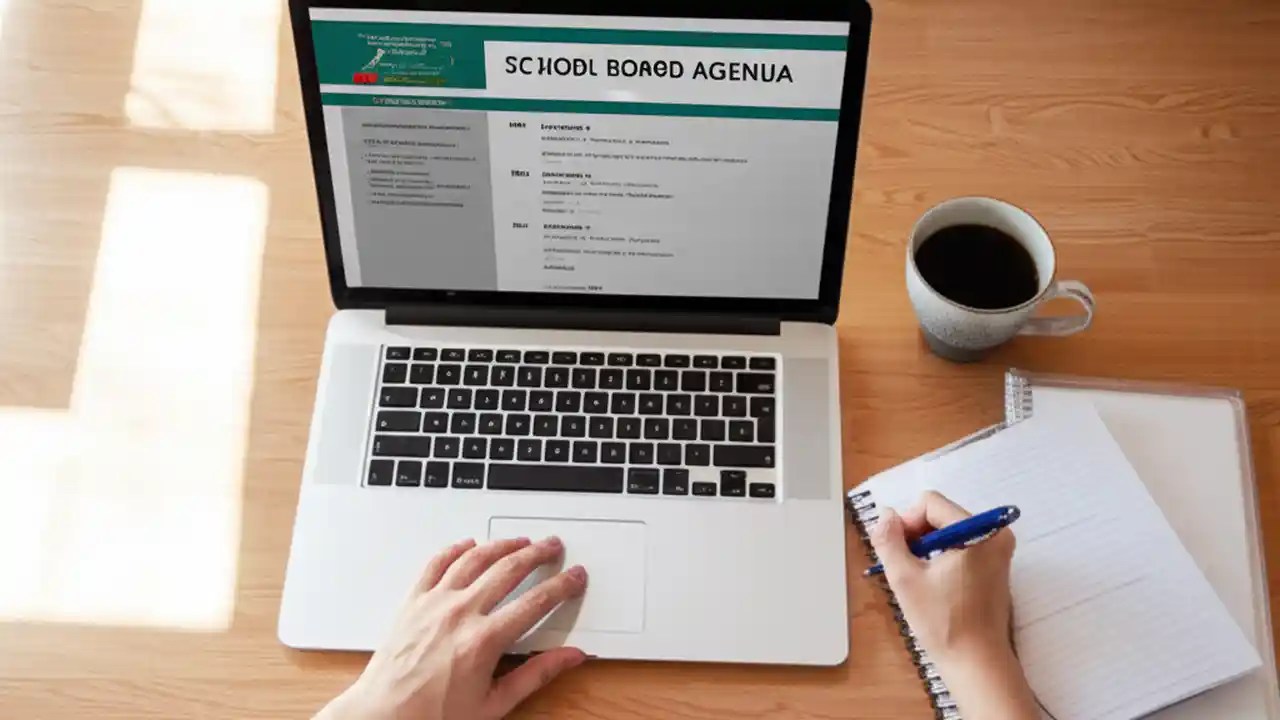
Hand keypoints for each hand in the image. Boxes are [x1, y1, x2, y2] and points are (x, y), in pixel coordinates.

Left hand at [317, 536, 587, 719]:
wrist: (383, 717)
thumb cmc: (433, 716)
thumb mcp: (493, 704)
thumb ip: (535, 675)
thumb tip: (569, 658)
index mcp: (484, 641)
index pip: (535, 602)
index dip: (561, 586)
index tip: (574, 577)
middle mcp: (460, 614)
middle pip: (508, 569)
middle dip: (537, 554)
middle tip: (552, 546)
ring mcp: (434, 603)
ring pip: (474, 559)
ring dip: (502, 545)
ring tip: (520, 540)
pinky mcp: (413, 602)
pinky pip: (436, 564)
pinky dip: (455, 549)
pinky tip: (468, 545)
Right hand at [869, 491, 1038, 719]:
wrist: (977, 662)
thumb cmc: (944, 624)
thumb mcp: (905, 578)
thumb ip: (889, 540)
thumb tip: (885, 515)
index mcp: (980, 532)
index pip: (931, 503)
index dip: (906, 522)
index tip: (898, 550)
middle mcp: (996, 534)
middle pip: (941, 514)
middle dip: (917, 534)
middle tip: (904, 564)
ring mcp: (999, 549)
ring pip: (949, 529)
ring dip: (927, 546)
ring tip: (918, 575)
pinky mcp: (996, 564)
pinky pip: (962, 543)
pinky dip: (942, 555)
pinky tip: (932, 580)